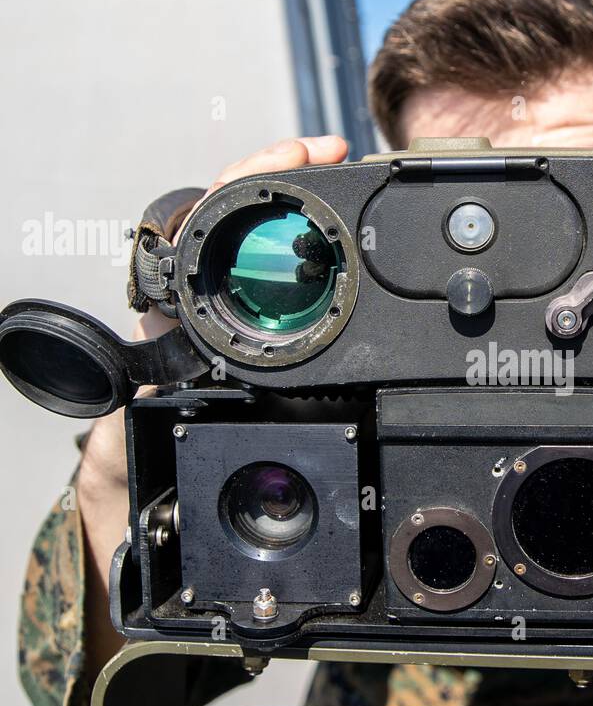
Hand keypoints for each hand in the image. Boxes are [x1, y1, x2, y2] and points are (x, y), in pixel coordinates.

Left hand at [78, 135, 348, 679]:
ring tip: (353, 188)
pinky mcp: (265, 371)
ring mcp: (236, 346)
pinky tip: (354, 263)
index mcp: (169, 338)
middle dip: (289, 179)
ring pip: (270, 266)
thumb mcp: (124, 470)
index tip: (302, 157)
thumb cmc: (135, 510)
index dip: (249, 183)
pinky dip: (327, 279)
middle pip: (239, 230)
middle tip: (341, 154)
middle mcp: (203, 332)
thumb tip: (142, 390)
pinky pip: (299, 316)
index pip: (202, 237)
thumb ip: (125, 431)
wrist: (153, 551)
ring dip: (310, 217)